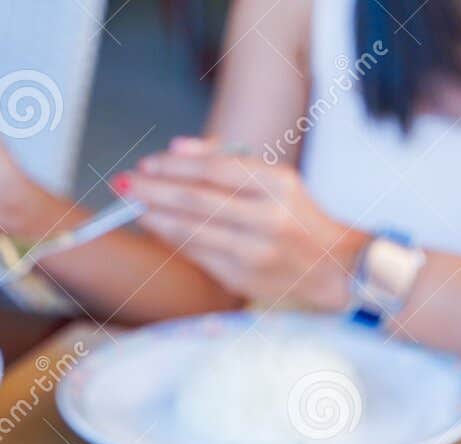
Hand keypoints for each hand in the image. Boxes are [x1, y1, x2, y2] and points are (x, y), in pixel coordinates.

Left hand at [120, 139, 367, 310]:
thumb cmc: (300, 219)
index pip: (216, 168)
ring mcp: (255, 253)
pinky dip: (172, 240)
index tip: (147, 163)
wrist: (336, 271)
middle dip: (153, 190)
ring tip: (131, 205)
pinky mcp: (243, 279)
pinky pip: (197, 255)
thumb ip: (229, 162)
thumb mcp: (277, 181)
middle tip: (124, 183)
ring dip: (154, 217)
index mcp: (279, 186)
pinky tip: (156, 228)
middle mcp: (268, 219)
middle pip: (196, 200)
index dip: (175, 165)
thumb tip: (177, 147)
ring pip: (191, 231)